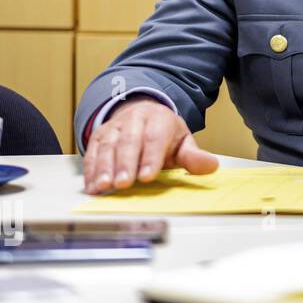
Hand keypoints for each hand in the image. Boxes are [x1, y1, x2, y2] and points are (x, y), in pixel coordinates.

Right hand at [82, 97, 217, 193]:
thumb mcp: (182, 143)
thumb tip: (211, 166)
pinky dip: (90, 170)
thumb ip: (193, 156)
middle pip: (129, 141)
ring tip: (104, 186)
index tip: (148, 176)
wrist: (142, 116)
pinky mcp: (98, 136)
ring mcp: (114, 127)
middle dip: (125, 163)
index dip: (151, 157)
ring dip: (104, 167)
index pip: (155, 137)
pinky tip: (91, 186)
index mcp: (159, 119)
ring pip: (108, 146)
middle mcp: (135, 119)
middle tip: (123, 184)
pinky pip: (92, 152)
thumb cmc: (165, 135)